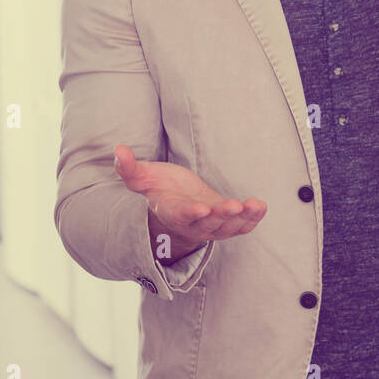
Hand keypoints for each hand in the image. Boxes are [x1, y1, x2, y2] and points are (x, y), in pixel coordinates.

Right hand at [113, 143, 266, 260]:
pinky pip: (241, 226)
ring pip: (228, 228)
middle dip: (221, 216)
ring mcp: (211, 225)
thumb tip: (117, 149)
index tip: (202, 208)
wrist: (174, 202)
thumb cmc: (158, 188)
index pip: (182, 215)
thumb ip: (130, 168)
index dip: (191, 213)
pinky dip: (252, 219)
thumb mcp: (142, 177)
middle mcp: (193, 223)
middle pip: (208, 224)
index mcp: (172, 212)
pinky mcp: (226, 221)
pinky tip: (260, 207)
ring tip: (254, 205)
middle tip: (233, 206)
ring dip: (242, 219)